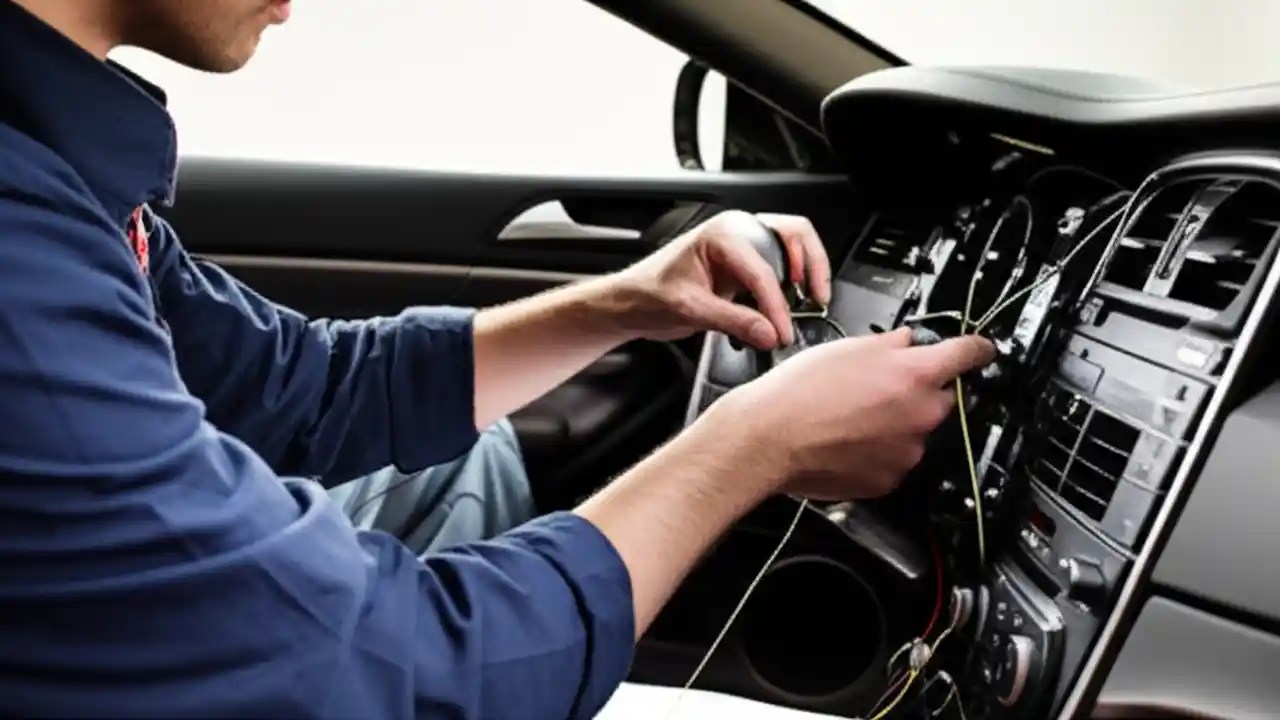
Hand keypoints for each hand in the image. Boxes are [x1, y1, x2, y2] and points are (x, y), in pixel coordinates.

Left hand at [610, 210, 830, 348]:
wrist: (631, 301)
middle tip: (817, 299)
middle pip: (794, 235)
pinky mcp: (745, 265)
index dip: (777, 305)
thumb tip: (769, 332)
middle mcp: (737, 232)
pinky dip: (792, 283)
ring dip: (805, 273)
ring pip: (793, 246)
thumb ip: (734, 321)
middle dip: (811, 267)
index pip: (764, 269)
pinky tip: (787, 308)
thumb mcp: (691, 310)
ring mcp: (743, 246)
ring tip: (808, 303)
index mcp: (722, 234)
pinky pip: (781, 266)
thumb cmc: (649, 294)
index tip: (782, 331)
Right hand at [712, 328, 995, 499]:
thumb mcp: (847, 346)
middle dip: (921, 390)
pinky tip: (848, 438)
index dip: (977, 349)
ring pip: (916, 430)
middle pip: (944, 397)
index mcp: (917, 374)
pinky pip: (896, 459)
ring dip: (897, 422)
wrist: (769, 439)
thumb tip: (909, 342)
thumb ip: (892, 343)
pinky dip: (880, 450)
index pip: (972, 354)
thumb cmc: (799, 392)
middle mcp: (922, 415)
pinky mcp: (889, 479)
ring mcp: (908, 452)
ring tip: (852, 415)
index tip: (981, 351)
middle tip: (880, 386)